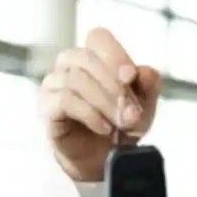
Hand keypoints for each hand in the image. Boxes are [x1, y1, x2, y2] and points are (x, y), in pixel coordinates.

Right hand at [40, 27, 162, 181]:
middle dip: (114, 85)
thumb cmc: (120, 125)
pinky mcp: (47, 107)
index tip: (131, 77)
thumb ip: (148, 84)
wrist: (103, 159)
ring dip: (105, 103)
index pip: (98, 37)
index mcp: (93, 56)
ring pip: (76, 79)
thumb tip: (143, 70)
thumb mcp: (144, 105)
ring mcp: (54, 84)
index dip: (115, 54)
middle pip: (87, 58)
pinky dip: (90, 115)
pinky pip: (65, 101)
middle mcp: (69, 65)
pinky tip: (104, 128)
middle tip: (132, 112)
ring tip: (121, 123)